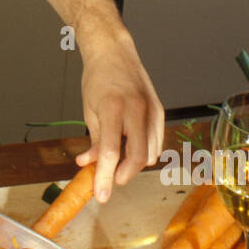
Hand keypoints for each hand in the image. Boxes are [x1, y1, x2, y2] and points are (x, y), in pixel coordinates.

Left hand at [75, 33, 164, 202]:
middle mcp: (136, 109)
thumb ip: (93, 141)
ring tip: (116, 159)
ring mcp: (152, 110)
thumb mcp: (89, 111)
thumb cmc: (98, 80)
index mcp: (113, 108)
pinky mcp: (160, 112)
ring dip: (133, 165)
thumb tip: (88, 166)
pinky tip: (130, 147)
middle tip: (109, 180)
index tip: (100, 196)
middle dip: (123, 176)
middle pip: (136, 157)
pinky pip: (156, 143)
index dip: (104, 177)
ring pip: (149, 153)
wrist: (115, 52)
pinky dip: (144, 152)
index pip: (110, 152)